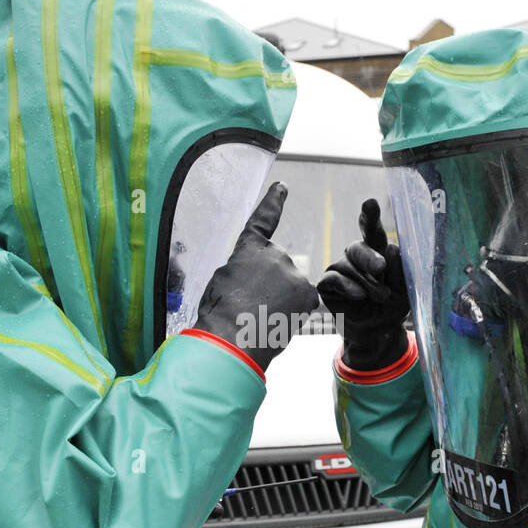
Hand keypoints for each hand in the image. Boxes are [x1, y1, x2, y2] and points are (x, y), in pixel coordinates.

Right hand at [192, 183, 319, 370]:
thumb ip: (244, 270)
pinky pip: (303, 300)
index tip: (282, 187)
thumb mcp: (223, 281)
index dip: (273, 202)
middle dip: (269, 285)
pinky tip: (277, 321)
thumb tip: (256, 279)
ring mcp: (294, 273)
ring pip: (291, 285)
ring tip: (261, 317)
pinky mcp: (308, 293)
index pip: (263, 219)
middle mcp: (275, 254)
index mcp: (249, 249)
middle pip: (277, 267)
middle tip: (252, 307)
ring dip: (281, 299)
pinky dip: (293, 310)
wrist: (232, 339)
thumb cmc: (219, 314)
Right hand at [317, 198, 409, 370]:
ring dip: (367, 283)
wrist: (377, 332)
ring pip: (349, 266)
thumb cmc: (393, 305)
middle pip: (358, 246)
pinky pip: (334, 279)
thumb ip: (401, 270)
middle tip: (381, 268)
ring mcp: (340, 268)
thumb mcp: (407, 289)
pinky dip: (347, 286)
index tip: (369, 203)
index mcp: (377, 249)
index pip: (372, 230)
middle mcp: (356, 255)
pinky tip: (358, 295)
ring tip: (381, 297)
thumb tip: (392, 249)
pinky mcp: (326, 284)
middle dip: (370, 257)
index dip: (369, 216)